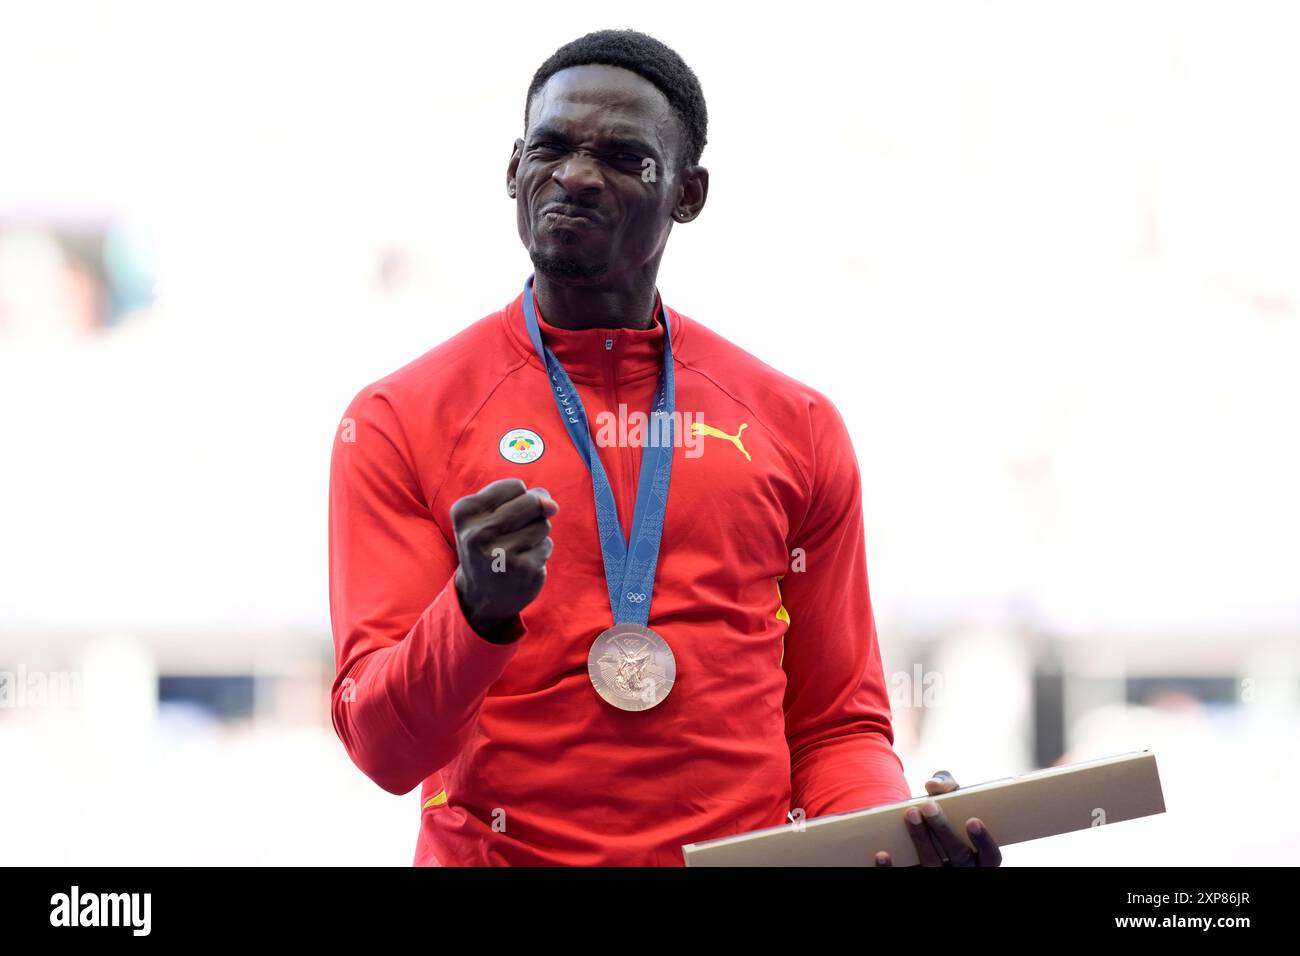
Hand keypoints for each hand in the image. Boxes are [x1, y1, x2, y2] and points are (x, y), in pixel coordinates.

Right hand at [451, 478, 558, 641]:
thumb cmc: (490, 545)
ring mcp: (501, 553)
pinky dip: (539, 552)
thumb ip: (525, 498)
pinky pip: (546, 544)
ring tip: (515, 549)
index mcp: (465, 512)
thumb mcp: (492, 515)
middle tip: (511, 534)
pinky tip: (522, 564)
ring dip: (536, 534)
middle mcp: (478, 533)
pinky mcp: (522, 568)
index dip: (517, 500)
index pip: (515, 486)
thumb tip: (552, 506)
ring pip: (542, 523)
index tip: (499, 519)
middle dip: (532, 515)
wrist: (481, 595)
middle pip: (532, 502)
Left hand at [874, 770, 1002, 866]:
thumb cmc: (945, 818)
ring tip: (910, 813)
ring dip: (920, 839)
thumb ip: (949, 789)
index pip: (991, 856)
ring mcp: (940, 876)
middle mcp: (963, 870)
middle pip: (959, 857)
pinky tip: (882, 853)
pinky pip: (902, 877)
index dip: (984, 840)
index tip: (972, 820)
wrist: (925, 838)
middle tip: (928, 805)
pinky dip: (890, 868)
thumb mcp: (953, 803)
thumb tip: (932, 784)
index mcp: (980, 857)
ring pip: (932, 865)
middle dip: (943, 830)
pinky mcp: (917, 877)